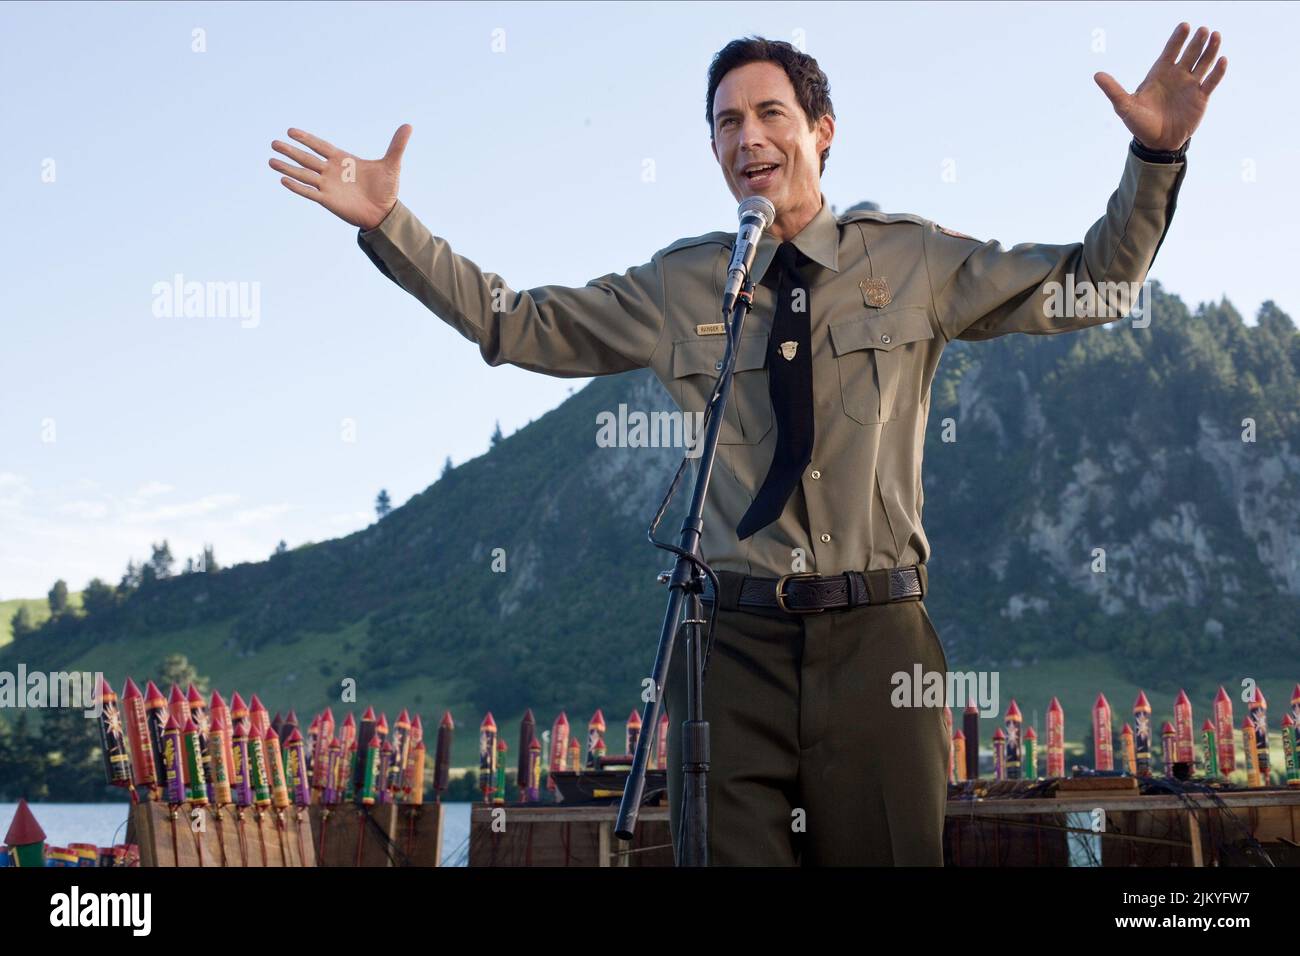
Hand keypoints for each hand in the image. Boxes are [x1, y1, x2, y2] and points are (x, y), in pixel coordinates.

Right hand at [269, 124, 411, 229]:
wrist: (384, 212)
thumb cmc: (386, 188)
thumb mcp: (391, 164)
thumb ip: (396, 145)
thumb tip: (408, 126)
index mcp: (342, 159)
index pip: (320, 146)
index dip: (306, 138)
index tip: (291, 130)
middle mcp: (331, 171)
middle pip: (307, 158)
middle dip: (291, 151)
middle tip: (273, 143)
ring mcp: (328, 185)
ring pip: (304, 174)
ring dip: (288, 168)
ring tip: (270, 161)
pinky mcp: (328, 200)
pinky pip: (309, 192)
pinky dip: (297, 187)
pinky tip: (284, 180)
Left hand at [1094, 23, 1226, 151]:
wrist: (1156, 143)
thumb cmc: (1139, 123)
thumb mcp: (1124, 106)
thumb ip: (1113, 90)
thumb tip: (1097, 75)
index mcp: (1159, 73)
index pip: (1170, 51)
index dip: (1177, 39)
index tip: (1184, 26)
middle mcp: (1177, 75)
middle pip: (1189, 53)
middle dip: (1196, 41)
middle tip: (1201, 30)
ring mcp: (1190, 85)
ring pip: (1203, 63)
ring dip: (1210, 50)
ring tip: (1215, 35)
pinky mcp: (1201, 97)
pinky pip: (1211, 81)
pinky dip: (1218, 71)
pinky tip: (1222, 60)